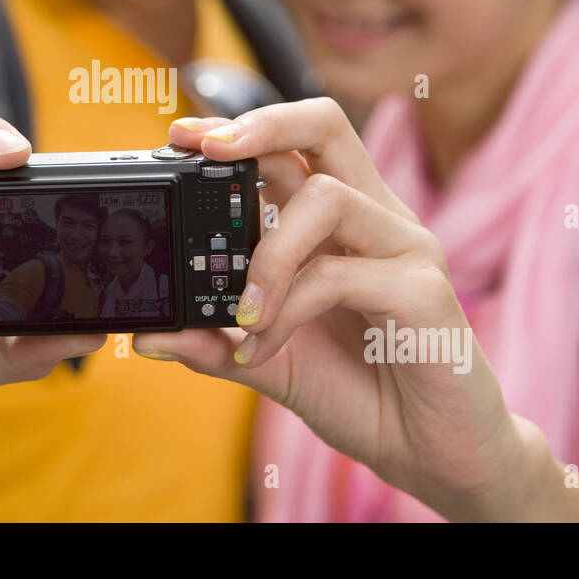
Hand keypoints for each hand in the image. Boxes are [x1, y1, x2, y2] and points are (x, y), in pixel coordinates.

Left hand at [133, 98, 544, 520]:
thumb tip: (146, 336)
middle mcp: (377, 218)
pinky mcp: (425, 292)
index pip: (295, 143)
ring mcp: (407, 248)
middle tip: (204, 151)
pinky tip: (263, 348)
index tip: (182, 137)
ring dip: (266, 255)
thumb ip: (213, 344)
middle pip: (326, 125)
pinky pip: (340, 275)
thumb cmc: (362, 393)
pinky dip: (288, 308)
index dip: (240, 126)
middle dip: (259, 124)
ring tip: (240, 316)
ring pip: (326, 198)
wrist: (432, 454)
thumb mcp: (270, 362)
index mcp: (342, 221)